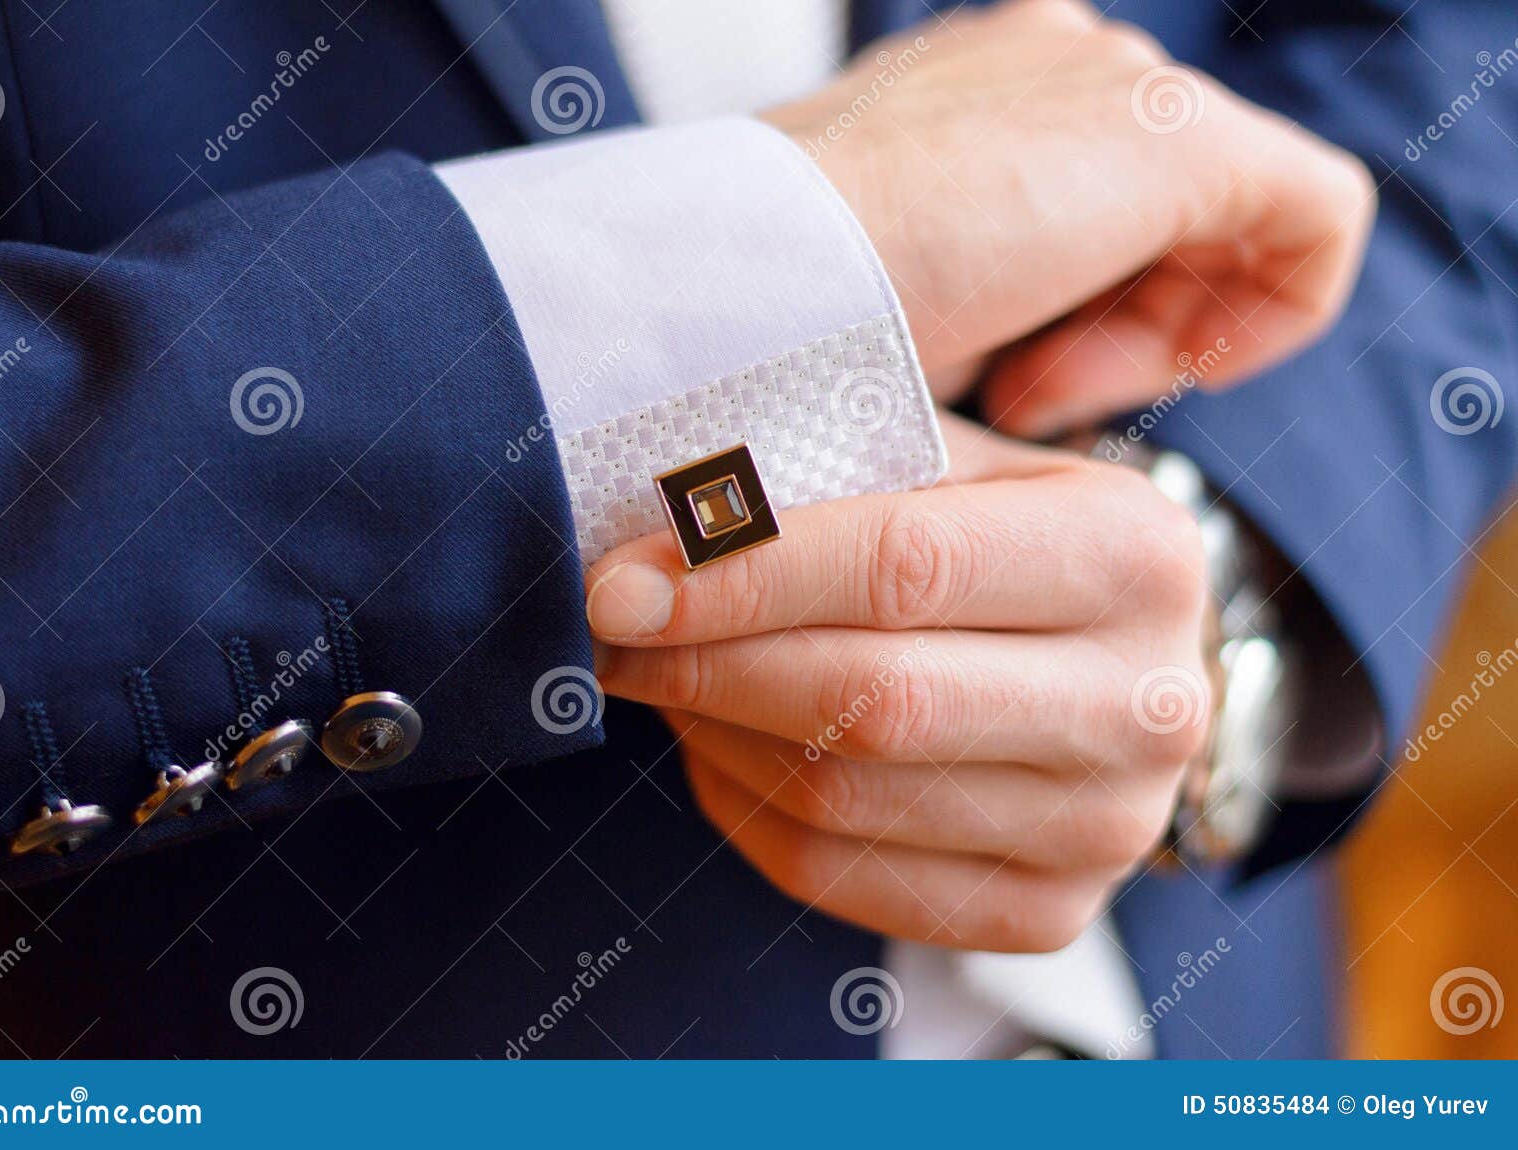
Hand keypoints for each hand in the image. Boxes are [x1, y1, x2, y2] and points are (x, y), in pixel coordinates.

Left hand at [585, 413, 1208, 950]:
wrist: (1102, 662)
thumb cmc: (998, 539)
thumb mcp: (951, 465)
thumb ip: (835, 473)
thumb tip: (659, 525)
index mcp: (1135, 554)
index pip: (908, 567)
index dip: (745, 577)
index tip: (621, 583)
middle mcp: (1148, 706)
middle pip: (874, 701)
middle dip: (708, 663)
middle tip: (611, 633)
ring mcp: (1107, 829)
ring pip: (843, 798)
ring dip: (714, 732)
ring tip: (662, 673)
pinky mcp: (1046, 914)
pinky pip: (840, 878)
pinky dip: (745, 807)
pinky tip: (716, 741)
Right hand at [760, 0, 1374, 436]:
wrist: (735, 294)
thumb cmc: (768, 335)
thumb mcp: (872, 316)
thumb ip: (958, 310)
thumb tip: (1003, 377)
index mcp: (968, 97)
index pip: (1089, 207)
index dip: (1073, 322)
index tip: (998, 391)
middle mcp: (1052, 62)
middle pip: (1164, 216)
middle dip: (1111, 333)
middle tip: (1020, 402)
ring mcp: (1111, 83)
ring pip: (1222, 224)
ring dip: (1151, 338)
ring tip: (1041, 391)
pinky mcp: (1175, 134)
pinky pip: (1312, 223)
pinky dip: (1262, 321)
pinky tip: (1152, 372)